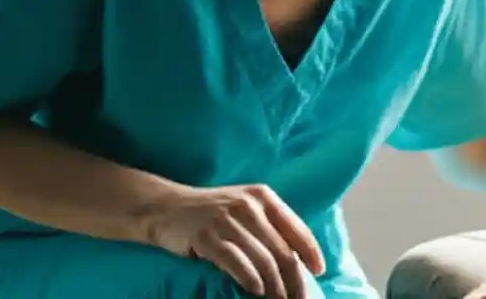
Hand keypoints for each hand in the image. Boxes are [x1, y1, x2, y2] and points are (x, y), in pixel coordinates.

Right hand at [141, 183, 325, 298]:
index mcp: (264, 197)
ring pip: (262, 260)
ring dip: (274, 286)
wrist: (166, 207)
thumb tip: (297, 258)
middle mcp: (249, 206)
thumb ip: (269, 225)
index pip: (296, 228)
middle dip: (294, 279)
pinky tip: (256, 291)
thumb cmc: (212, 212)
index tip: (319, 271)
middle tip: (299, 298)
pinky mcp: (206, 236)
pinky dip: (249, 279)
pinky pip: (235, 261)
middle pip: (282, 250)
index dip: (311, 252)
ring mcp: (227, 220)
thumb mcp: (245, 207)